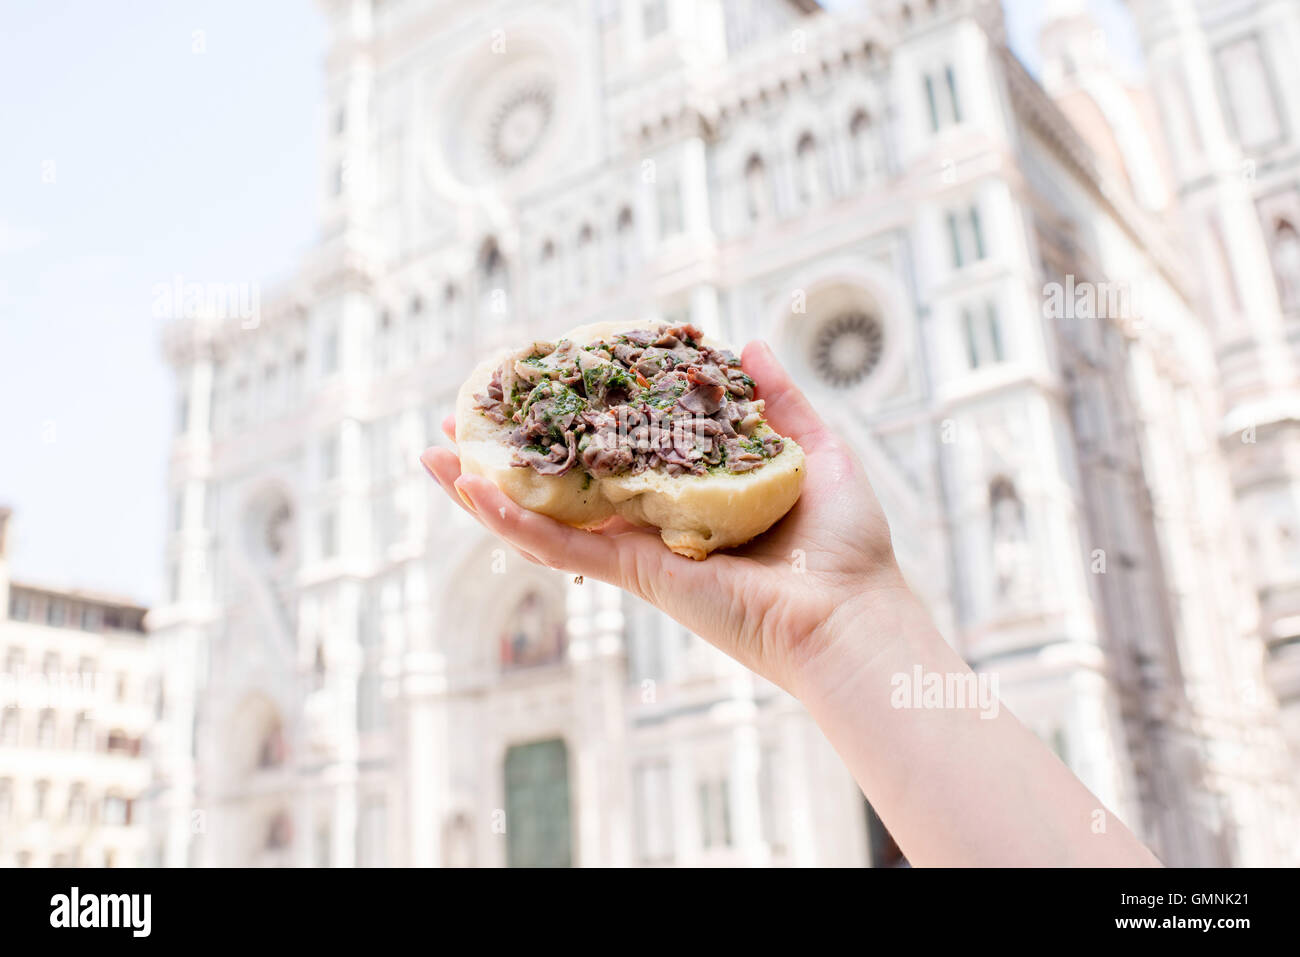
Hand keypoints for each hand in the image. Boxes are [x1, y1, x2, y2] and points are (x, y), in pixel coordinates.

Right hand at [420, 340, 908, 693]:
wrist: (850, 608)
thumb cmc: (843, 542)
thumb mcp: (812, 451)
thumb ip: (780, 403)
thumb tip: (750, 346)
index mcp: (687, 494)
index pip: (615, 455)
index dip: (573, 424)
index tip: (539, 390)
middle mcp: (652, 522)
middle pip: (563, 485)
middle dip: (508, 456)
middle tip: (461, 423)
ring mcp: (638, 549)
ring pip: (544, 519)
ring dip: (484, 490)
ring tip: (436, 456)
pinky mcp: (636, 574)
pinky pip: (564, 548)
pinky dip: (514, 522)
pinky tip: (473, 492)